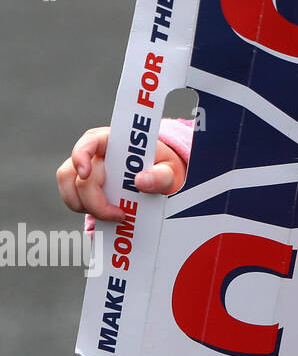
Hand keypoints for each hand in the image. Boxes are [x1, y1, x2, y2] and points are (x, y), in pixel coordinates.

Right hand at [56, 126, 187, 221]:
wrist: (160, 177)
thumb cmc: (162, 167)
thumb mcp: (170, 169)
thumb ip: (161, 175)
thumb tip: (140, 181)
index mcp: (114, 141)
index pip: (90, 141)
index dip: (81, 155)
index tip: (85, 174)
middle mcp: (94, 153)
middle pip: (79, 175)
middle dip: (95, 200)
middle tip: (120, 214)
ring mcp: (85, 169)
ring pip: (69, 188)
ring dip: (87, 206)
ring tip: (113, 214)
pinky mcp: (81, 186)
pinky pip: (72, 199)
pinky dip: (85, 210)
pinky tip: (105, 214)